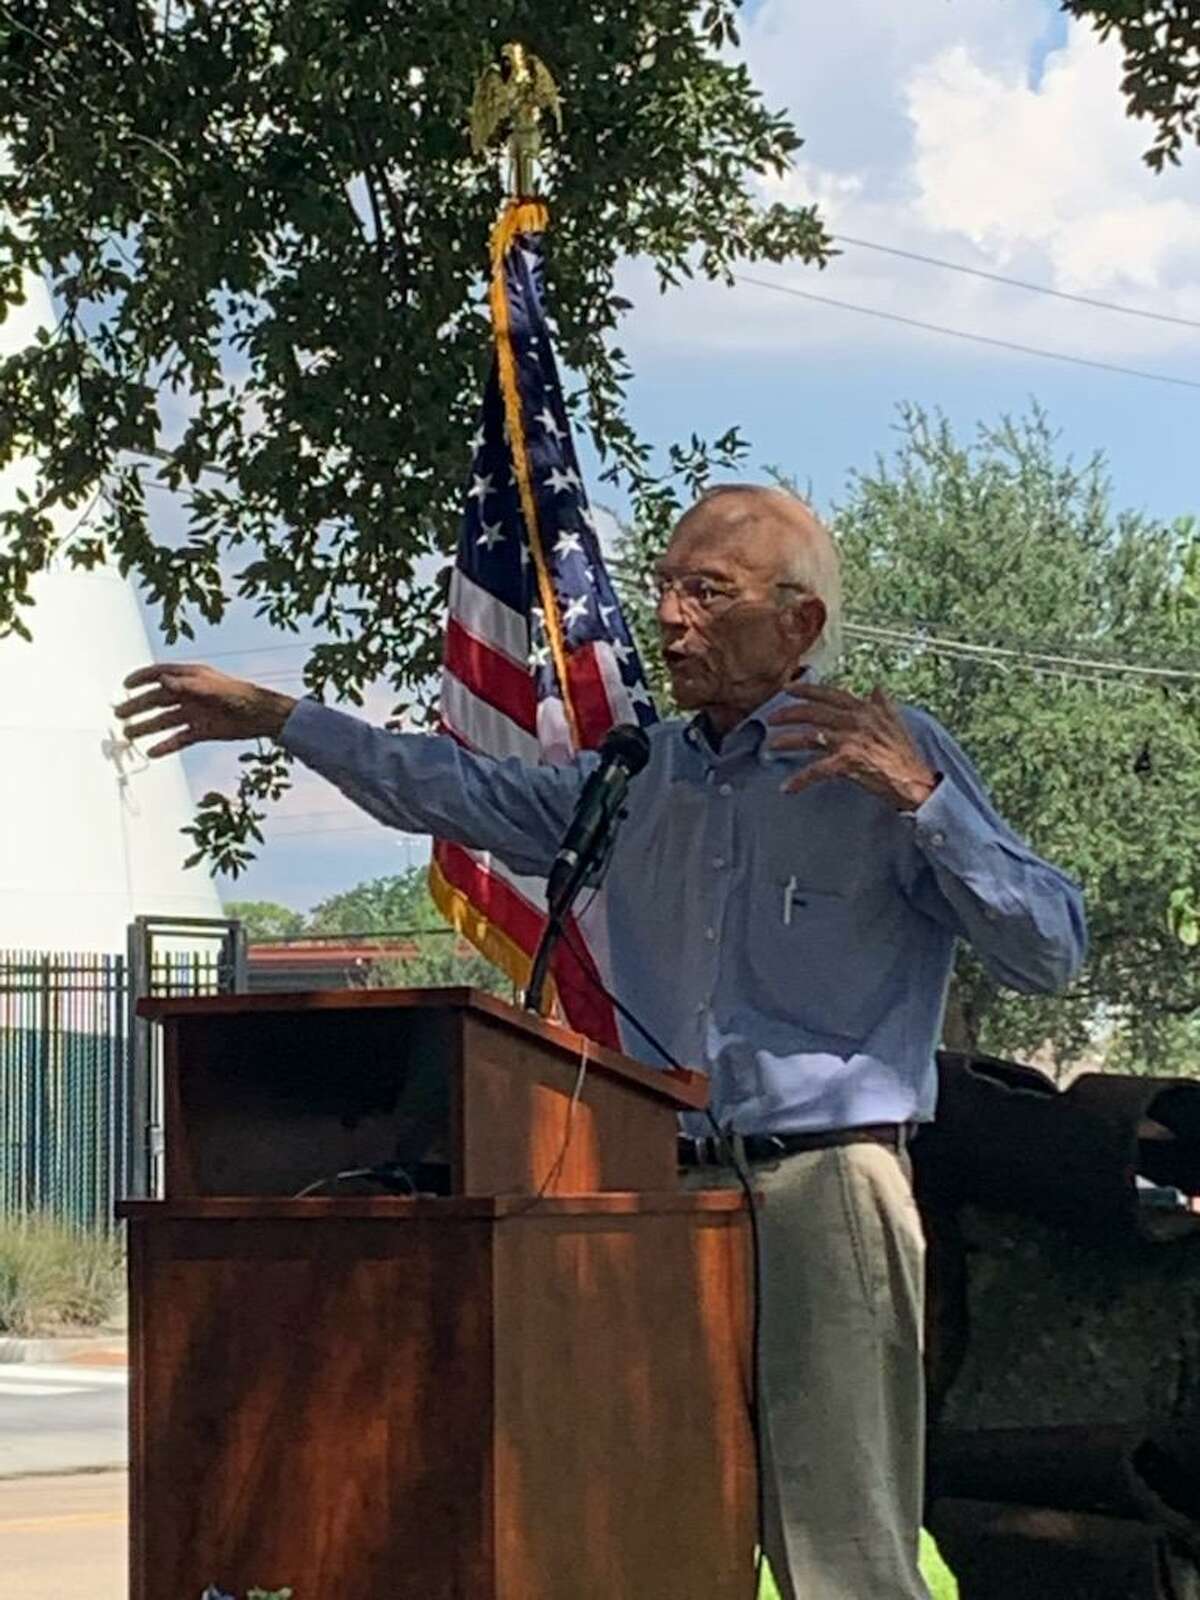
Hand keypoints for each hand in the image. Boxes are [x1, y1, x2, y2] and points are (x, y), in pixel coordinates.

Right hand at [115, 663, 297, 756]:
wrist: (263, 717)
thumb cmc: (241, 696)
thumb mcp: (213, 688)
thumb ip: (187, 685)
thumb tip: (162, 680)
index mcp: (192, 677)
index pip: (160, 673)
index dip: (142, 678)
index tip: (125, 685)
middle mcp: (190, 694)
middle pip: (158, 699)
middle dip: (138, 706)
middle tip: (119, 715)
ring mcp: (195, 713)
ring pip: (165, 720)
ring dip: (147, 727)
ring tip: (129, 734)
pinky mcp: (202, 730)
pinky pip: (179, 738)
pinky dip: (166, 745)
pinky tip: (152, 752)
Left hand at [767, 682, 937, 810]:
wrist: (915, 781)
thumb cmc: (906, 755)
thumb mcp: (896, 721)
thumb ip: (882, 703)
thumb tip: (876, 687)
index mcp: (865, 709)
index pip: (830, 694)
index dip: (807, 690)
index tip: (788, 688)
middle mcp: (856, 721)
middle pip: (814, 712)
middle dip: (788, 713)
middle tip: (770, 718)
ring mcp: (851, 740)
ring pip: (810, 736)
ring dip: (787, 740)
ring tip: (771, 745)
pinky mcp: (848, 762)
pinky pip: (817, 770)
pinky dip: (800, 779)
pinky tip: (787, 787)